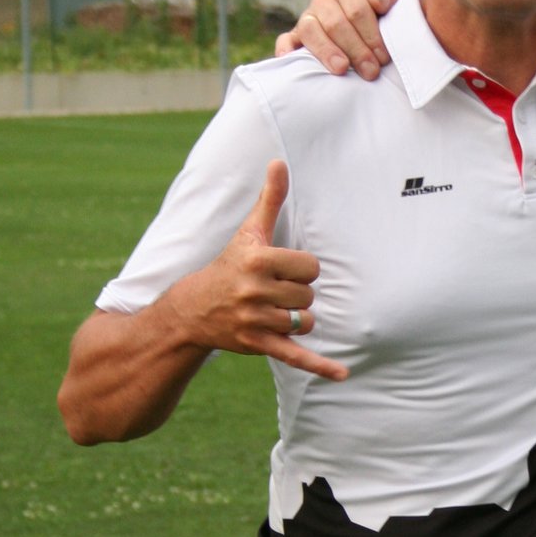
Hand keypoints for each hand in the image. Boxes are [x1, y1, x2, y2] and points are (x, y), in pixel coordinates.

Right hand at [175, 163, 348, 380]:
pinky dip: (320, 366)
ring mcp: (255, 320)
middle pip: (309, 296)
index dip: (301, 270)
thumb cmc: (229, 266)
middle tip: (272, 292)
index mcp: (258, 261)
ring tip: (272, 311)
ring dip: (296, 319)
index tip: (280, 270)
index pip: (310, 268)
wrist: (192, 310)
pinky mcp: (257, 344)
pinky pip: (296, 356)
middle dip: (297, 295)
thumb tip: (280, 162)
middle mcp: (255, 290)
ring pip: (306, 321)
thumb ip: (269, 199)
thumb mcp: (248, 233)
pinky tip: (343, 374)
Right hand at [275, 0, 402, 78]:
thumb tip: (378, 2)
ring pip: (310, 30)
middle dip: (356, 49)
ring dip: (327, 51)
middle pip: (336, 24)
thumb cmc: (381, 16)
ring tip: (342, 69)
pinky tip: (289, 58)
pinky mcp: (296, 35)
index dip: (371, 36)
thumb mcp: (391, 2)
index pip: (357, 11)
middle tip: (371, 72)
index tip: (383, 58)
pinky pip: (286, 39)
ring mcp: (308, 16)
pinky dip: (286, 48)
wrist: (367, 24)